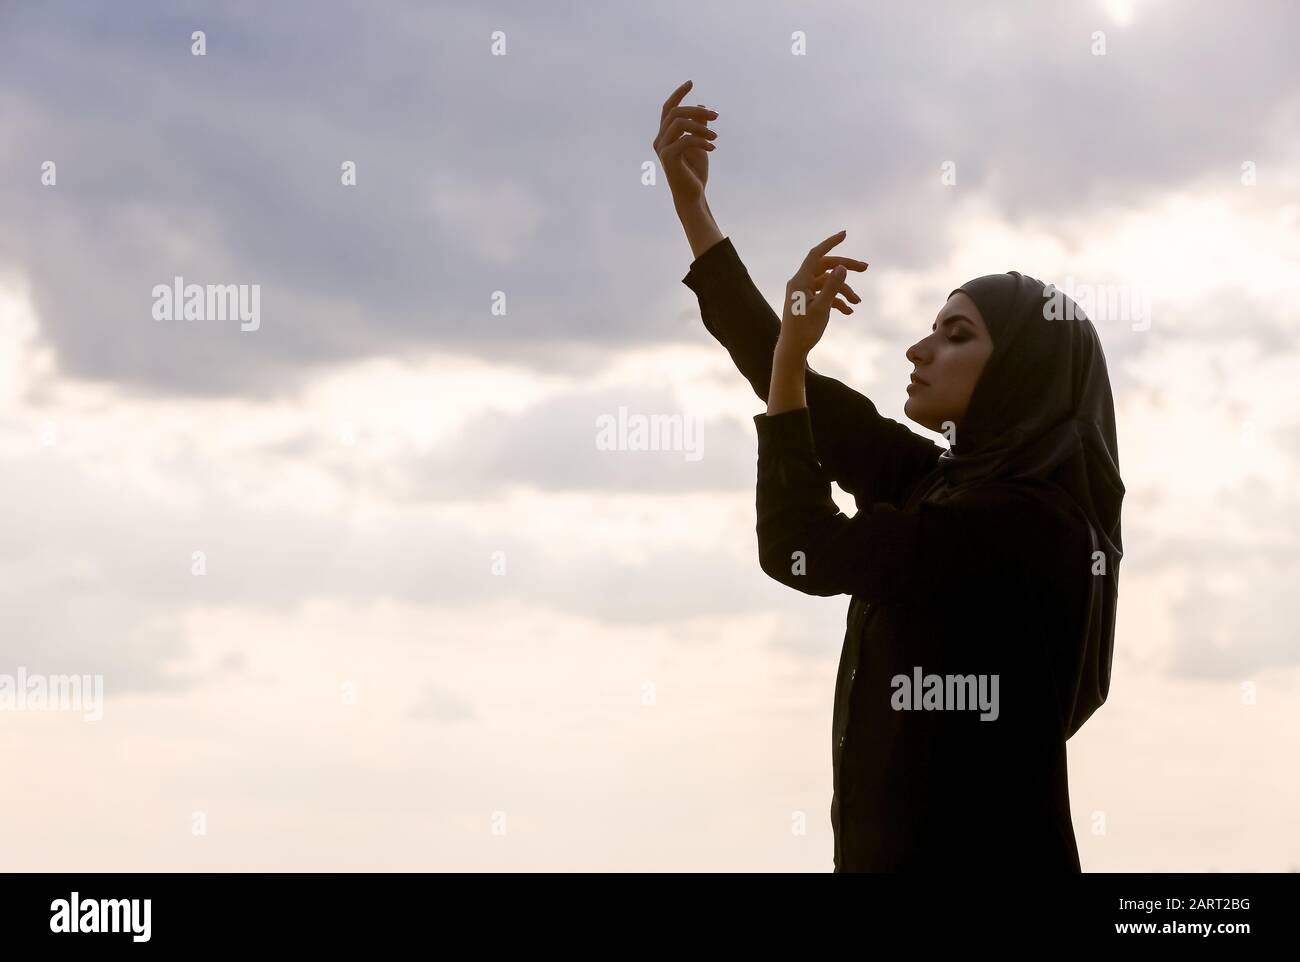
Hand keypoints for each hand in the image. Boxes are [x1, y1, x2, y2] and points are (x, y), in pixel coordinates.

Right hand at [653, 79, 717, 206]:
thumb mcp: (700, 143)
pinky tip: (713, 148)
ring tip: (716, 137)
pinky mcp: (668, 157)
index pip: (668, 108)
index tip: (691, 82)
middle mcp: (659, 140)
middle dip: (697, 111)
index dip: (678, 94)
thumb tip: (702, 107)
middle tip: (717, 116)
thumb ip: (699, 125)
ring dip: (701, 126)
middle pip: (675, 113)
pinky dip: (702, 141)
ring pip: (679, 124)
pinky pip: (685, 139)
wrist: (692, 194)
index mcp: (665, 135)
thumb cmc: (694, 171)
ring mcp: (662, 148)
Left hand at [778, 230, 867, 356]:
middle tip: (865, 268)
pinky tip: (849, 311)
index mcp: (800, 281)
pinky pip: (826, 294)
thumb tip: (842, 267)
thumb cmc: (804, 330)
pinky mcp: (809, 302)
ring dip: (845, 290)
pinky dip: (838, 300)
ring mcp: (804, 292)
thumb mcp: (822, 308)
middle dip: (846, 268)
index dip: (830, 243)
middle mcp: (801, 283)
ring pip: (829, 283)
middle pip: (826, 267)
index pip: (816, 255)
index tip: (845, 234)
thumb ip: (832, 286)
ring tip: (857, 302)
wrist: (793, 349)